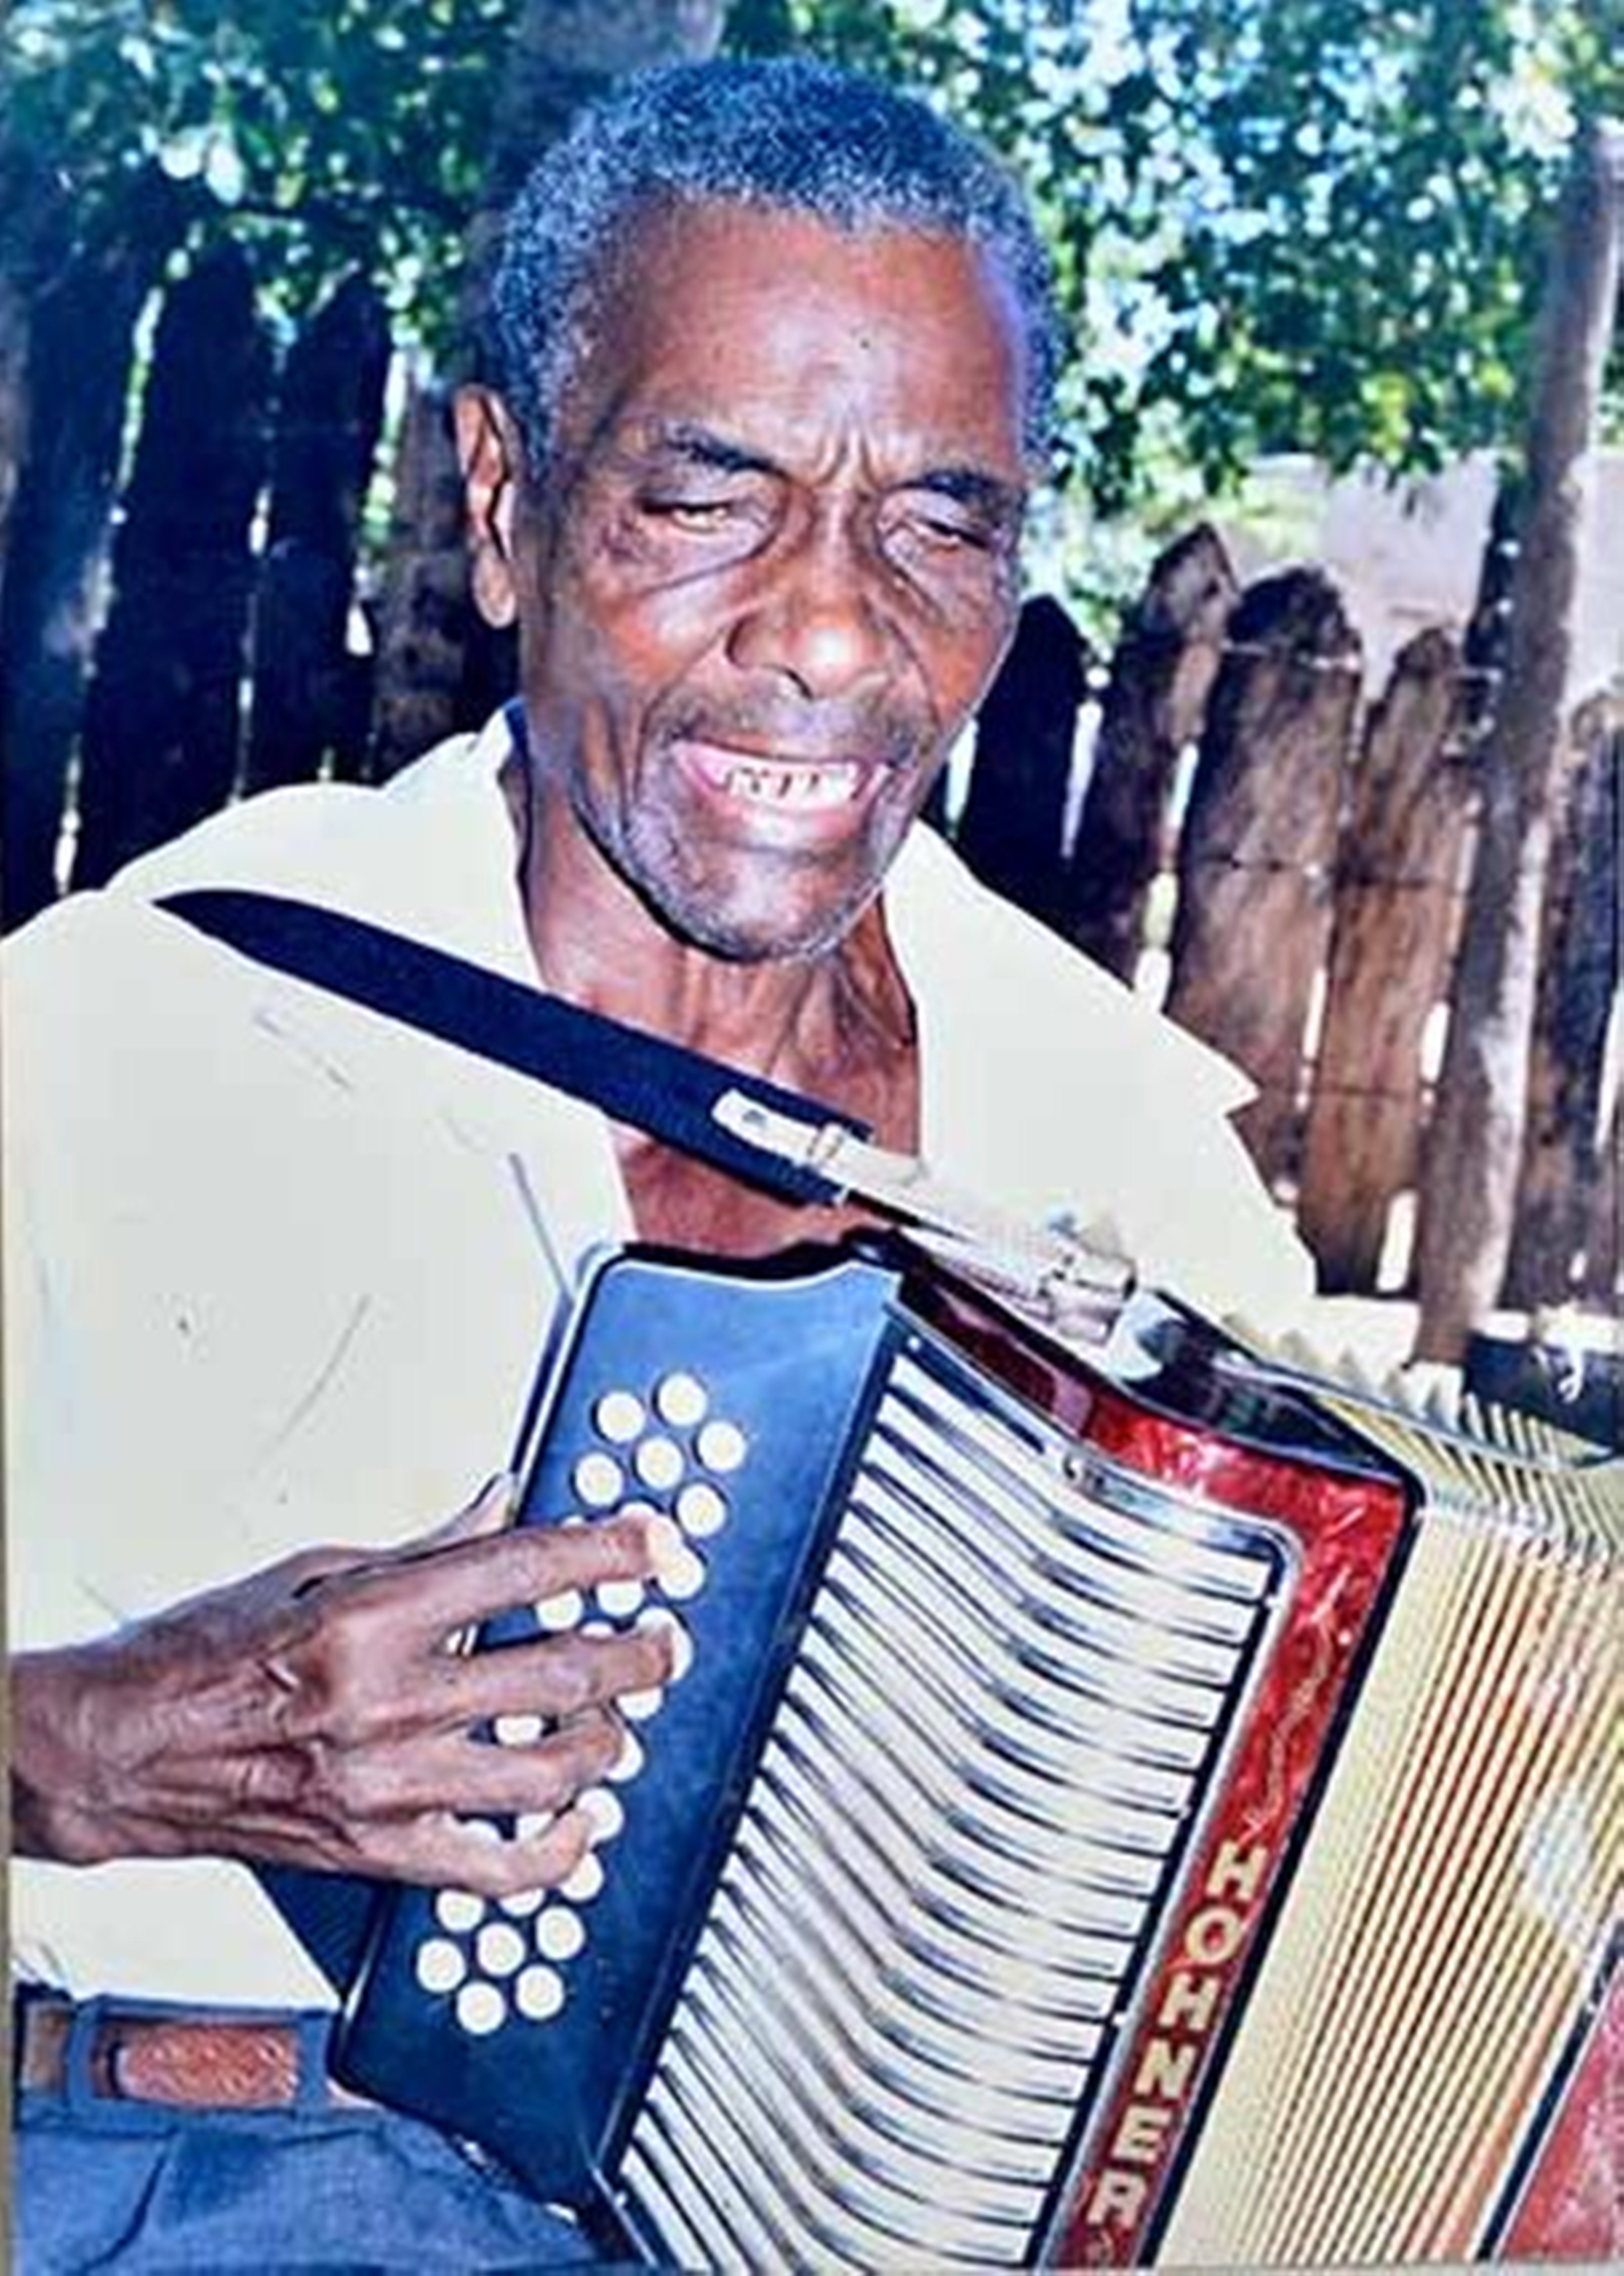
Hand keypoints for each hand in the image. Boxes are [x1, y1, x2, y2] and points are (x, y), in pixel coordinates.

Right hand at [10, 1479, 677, 1896]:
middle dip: (639, 1653)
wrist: (126, 1751)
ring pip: (551, 1769)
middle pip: (563, 1674)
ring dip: (610, 1741)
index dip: (611, 1553)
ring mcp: (390, 1787)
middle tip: (664, 1639)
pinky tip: (583, 1823)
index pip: (527, 1569)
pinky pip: (498, 1868)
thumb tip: (502, 1507)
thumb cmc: (204, 1659)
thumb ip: (426, 1548)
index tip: (658, 1546)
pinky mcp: (380, 1852)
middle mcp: (389, 1704)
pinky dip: (559, 1850)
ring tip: (622, 1718)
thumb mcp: (316, 1571)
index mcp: (372, 1620)